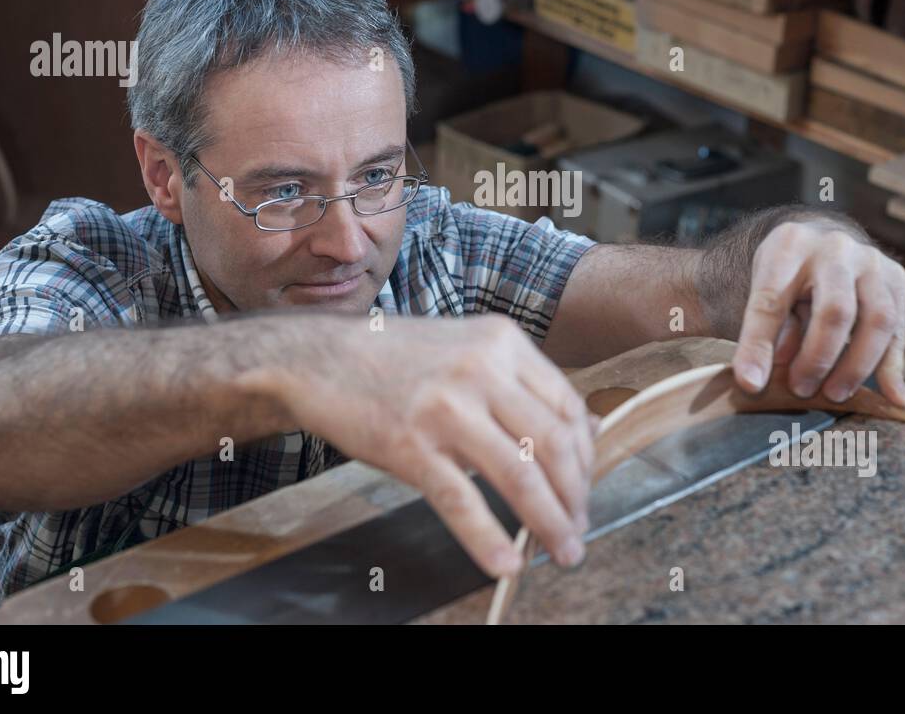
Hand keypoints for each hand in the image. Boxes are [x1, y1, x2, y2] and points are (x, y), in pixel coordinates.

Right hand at [246, 313, 593, 577]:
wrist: (318, 355)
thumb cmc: (395, 357)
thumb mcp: (468, 349)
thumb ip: (522, 383)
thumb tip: (587, 426)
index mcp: (502, 342)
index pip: (568, 406)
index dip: (587, 456)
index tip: (584, 488)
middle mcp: (481, 369)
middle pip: (554, 443)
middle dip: (576, 496)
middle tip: (578, 529)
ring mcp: (445, 407)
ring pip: (519, 474)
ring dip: (549, 521)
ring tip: (561, 551)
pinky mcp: (409, 444)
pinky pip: (461, 500)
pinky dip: (488, 538)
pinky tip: (505, 562)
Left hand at [730, 222, 904, 407]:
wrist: (823, 241)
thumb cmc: (785, 275)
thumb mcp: (760, 290)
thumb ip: (760, 332)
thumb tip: (759, 378)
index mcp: (788, 246)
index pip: (770, 302)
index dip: (758, 346)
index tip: (749, 384)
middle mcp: (834, 248)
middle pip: (835, 310)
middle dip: (818, 358)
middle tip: (801, 390)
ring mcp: (871, 261)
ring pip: (878, 320)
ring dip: (857, 366)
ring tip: (834, 395)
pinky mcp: (896, 278)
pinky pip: (898, 329)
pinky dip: (893, 367)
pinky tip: (893, 398)